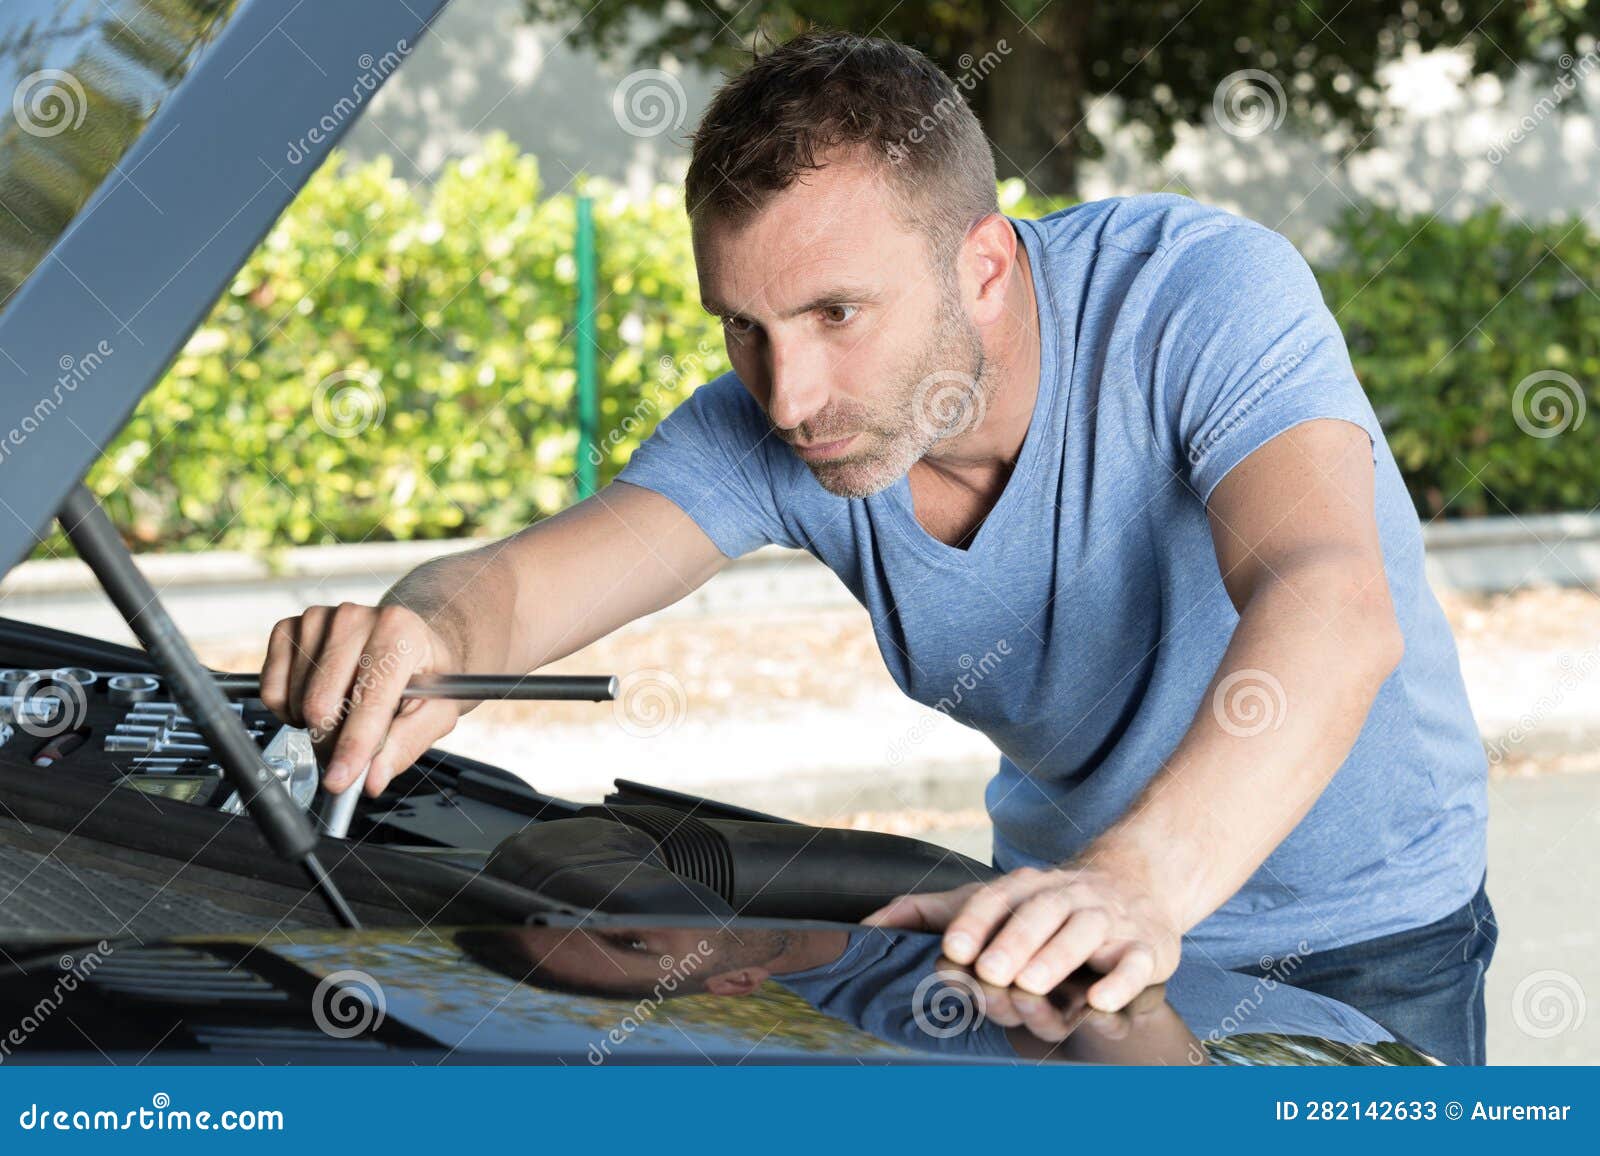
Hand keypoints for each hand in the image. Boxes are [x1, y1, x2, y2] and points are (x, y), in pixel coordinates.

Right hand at [259, 602, 463, 796]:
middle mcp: (355, 618)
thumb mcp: (437, 710)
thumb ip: (408, 743)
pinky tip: (317, 700)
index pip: (368, 699)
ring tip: (344, 713)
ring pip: (296, 701)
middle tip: (350, 753)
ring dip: (314, 726)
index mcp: (399, 631)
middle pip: (321, 704)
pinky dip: (290, 710)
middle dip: (332, 744)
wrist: (408, 639)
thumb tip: (372, 778)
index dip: (353, 746)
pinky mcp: (288, 629)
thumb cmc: (424, 673)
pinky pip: (272, 691)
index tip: (340, 780)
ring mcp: (318, 619)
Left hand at [863, 862, 1182, 1011]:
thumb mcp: (987, 903)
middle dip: (1013, 942)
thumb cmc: (1044, 908)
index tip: (954, 948)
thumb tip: (867, 927)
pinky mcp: (1146, 947)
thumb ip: (929, 913)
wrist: (1134, 885)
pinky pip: (1134, 963)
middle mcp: (1066, 897)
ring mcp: (1108, 920)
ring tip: (1030, 984)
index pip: (995, 898)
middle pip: (1039, 914)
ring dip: (1056, 958)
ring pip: (1083, 933)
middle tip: (991, 971)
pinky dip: (1118, 982)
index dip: (974, 921)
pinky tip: (1098, 1001)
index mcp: (1025, 887)